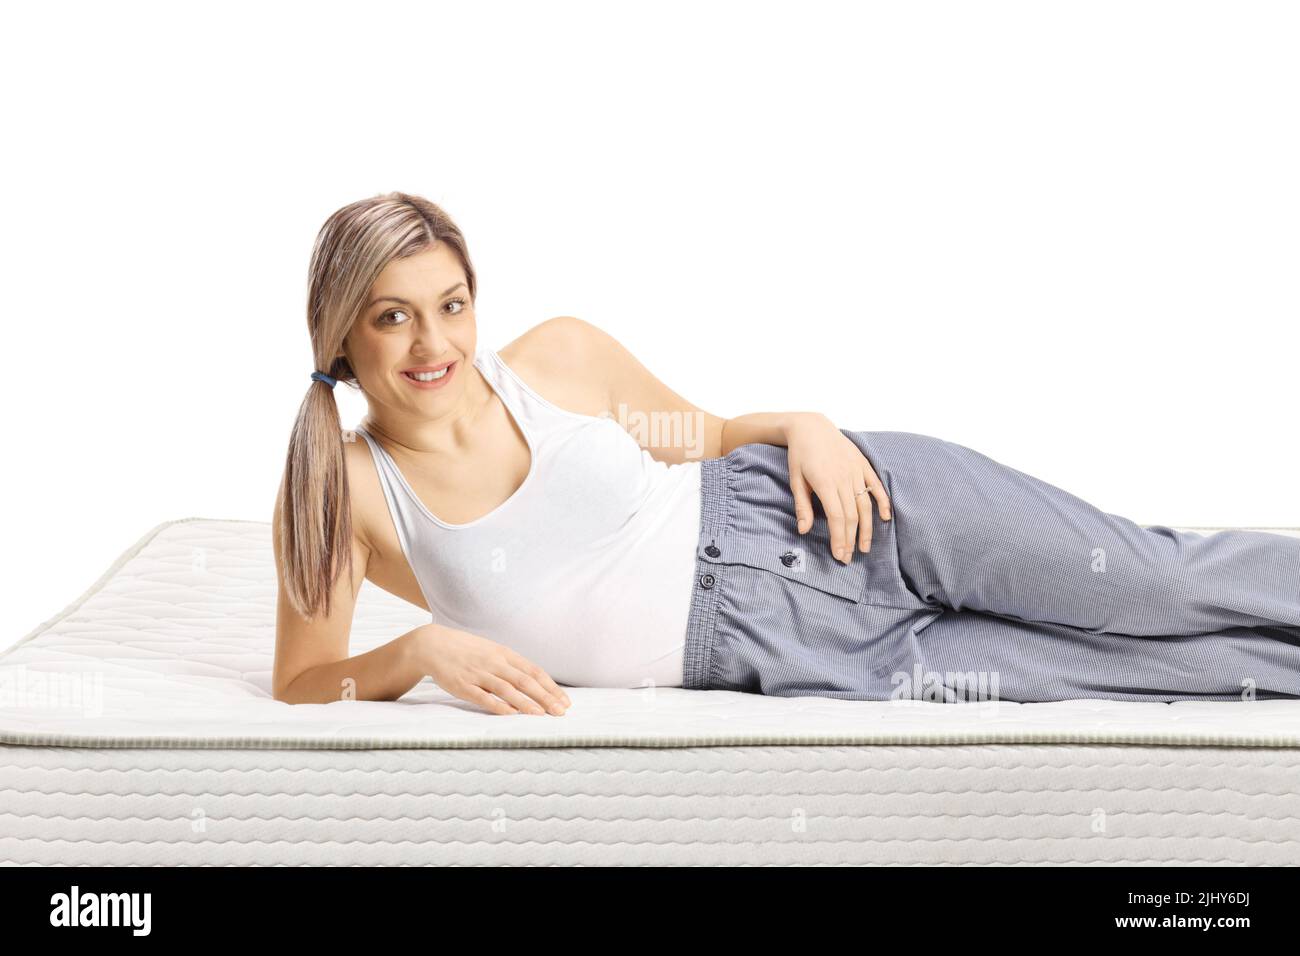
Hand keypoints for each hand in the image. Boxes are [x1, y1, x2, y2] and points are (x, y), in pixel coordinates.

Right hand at [411, 623, 571, 715]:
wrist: (433, 645)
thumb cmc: (467, 650)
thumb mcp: (492, 651)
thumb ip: (512, 665)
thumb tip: (535, 681)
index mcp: (504, 654)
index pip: (534, 671)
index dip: (551, 687)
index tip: (565, 701)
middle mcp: (495, 663)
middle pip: (525, 681)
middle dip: (545, 697)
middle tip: (560, 712)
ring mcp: (479, 674)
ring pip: (507, 689)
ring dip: (526, 703)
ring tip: (541, 715)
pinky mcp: (463, 685)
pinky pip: (483, 697)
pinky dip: (498, 706)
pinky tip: (511, 715)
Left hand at [785, 413, 891, 563]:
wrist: (811, 427)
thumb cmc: (800, 455)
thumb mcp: (795, 480)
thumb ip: (802, 506)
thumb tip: (804, 531)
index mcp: (825, 482)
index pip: (837, 518)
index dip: (839, 539)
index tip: (839, 555)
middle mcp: (844, 478)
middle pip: (852, 516)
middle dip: (850, 540)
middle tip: (847, 558)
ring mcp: (856, 471)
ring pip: (865, 505)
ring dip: (866, 529)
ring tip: (863, 547)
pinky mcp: (863, 464)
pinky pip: (876, 486)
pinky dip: (882, 502)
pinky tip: (884, 518)